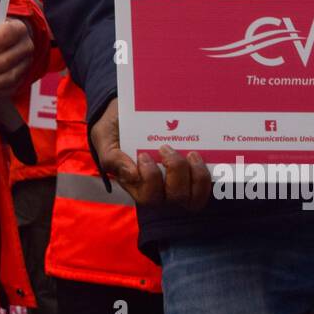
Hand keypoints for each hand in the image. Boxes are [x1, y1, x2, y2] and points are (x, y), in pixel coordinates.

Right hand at [90, 97, 212, 208]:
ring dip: (197, 176)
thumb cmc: (114, 130)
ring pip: (194, 198)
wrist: (128, 114)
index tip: (144, 154)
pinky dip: (208, 175)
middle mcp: (159, 191)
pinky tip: (203, 156)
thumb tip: (133, 175)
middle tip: (166, 148)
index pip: (149, 197)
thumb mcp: (104, 139)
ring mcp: (179, 186)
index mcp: (137, 186)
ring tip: (192, 153)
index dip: (151, 179)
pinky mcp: (194, 178)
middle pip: (174, 197)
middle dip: (175, 172)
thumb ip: (112, 157)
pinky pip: (207, 187)